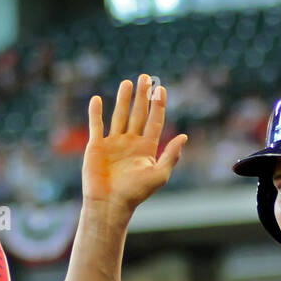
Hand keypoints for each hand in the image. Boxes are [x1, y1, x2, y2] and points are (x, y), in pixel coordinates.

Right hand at [82, 74, 186, 211]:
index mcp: (146, 148)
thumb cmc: (135, 193)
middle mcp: (130, 143)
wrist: (110, 203)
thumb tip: (184, 136)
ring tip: (127, 82)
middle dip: (142, 96)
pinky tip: (97, 99)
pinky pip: (96, 125)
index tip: (161, 89)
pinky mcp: (96, 146)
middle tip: (145, 77)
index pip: (154, 121)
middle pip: (138, 114)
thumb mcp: (159, 174)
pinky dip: (95, 113)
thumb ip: (171, 155)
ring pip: (119, 115)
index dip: (158, 105)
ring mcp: (113, 144)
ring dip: (123, 99)